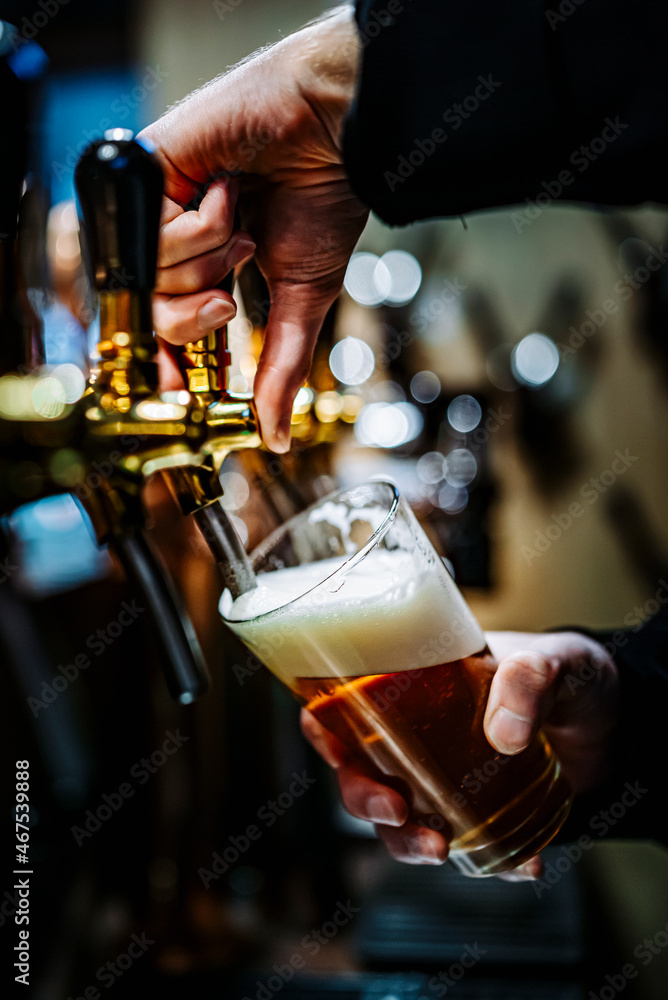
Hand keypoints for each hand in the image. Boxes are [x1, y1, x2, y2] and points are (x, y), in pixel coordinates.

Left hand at [139, 7, 368, 450]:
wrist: (334, 133)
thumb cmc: (323, 201)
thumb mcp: (302, 301)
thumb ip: (280, 370)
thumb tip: (277, 438)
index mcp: (205, 273)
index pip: (167, 334)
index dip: (169, 366)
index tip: (180, 393)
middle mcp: (173, 244)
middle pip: (151, 316)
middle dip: (196, 315)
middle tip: (229, 293)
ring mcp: (157, 210)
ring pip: (153, 278)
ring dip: (211, 260)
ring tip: (239, 220)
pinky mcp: (147, 174)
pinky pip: (156, 235)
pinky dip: (204, 225)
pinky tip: (225, 189)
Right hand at [301, 630, 619, 875]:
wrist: (615, 720)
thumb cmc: (568, 672)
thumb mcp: (553, 661)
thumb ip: (530, 679)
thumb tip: (504, 735)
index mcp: (415, 687)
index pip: (346, 703)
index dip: (322, 724)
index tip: (328, 739)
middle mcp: (417, 738)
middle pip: (359, 772)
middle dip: (363, 798)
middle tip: (394, 809)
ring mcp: (444, 781)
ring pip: (398, 821)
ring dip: (407, 843)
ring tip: (441, 851)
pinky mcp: (480, 817)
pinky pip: (467, 851)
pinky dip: (489, 866)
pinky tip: (521, 865)